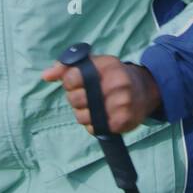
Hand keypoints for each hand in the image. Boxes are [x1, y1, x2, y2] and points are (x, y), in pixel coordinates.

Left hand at [41, 55, 160, 134]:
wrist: (146, 90)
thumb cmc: (114, 75)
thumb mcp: (95, 63)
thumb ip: (69, 67)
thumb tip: (46, 76)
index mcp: (107, 67)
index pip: (72, 78)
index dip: (69, 83)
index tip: (76, 83)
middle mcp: (116, 85)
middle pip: (75, 99)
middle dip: (76, 99)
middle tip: (87, 96)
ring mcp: (121, 105)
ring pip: (83, 117)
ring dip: (84, 114)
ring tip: (96, 107)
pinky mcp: (123, 122)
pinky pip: (94, 129)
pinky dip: (94, 125)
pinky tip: (102, 116)